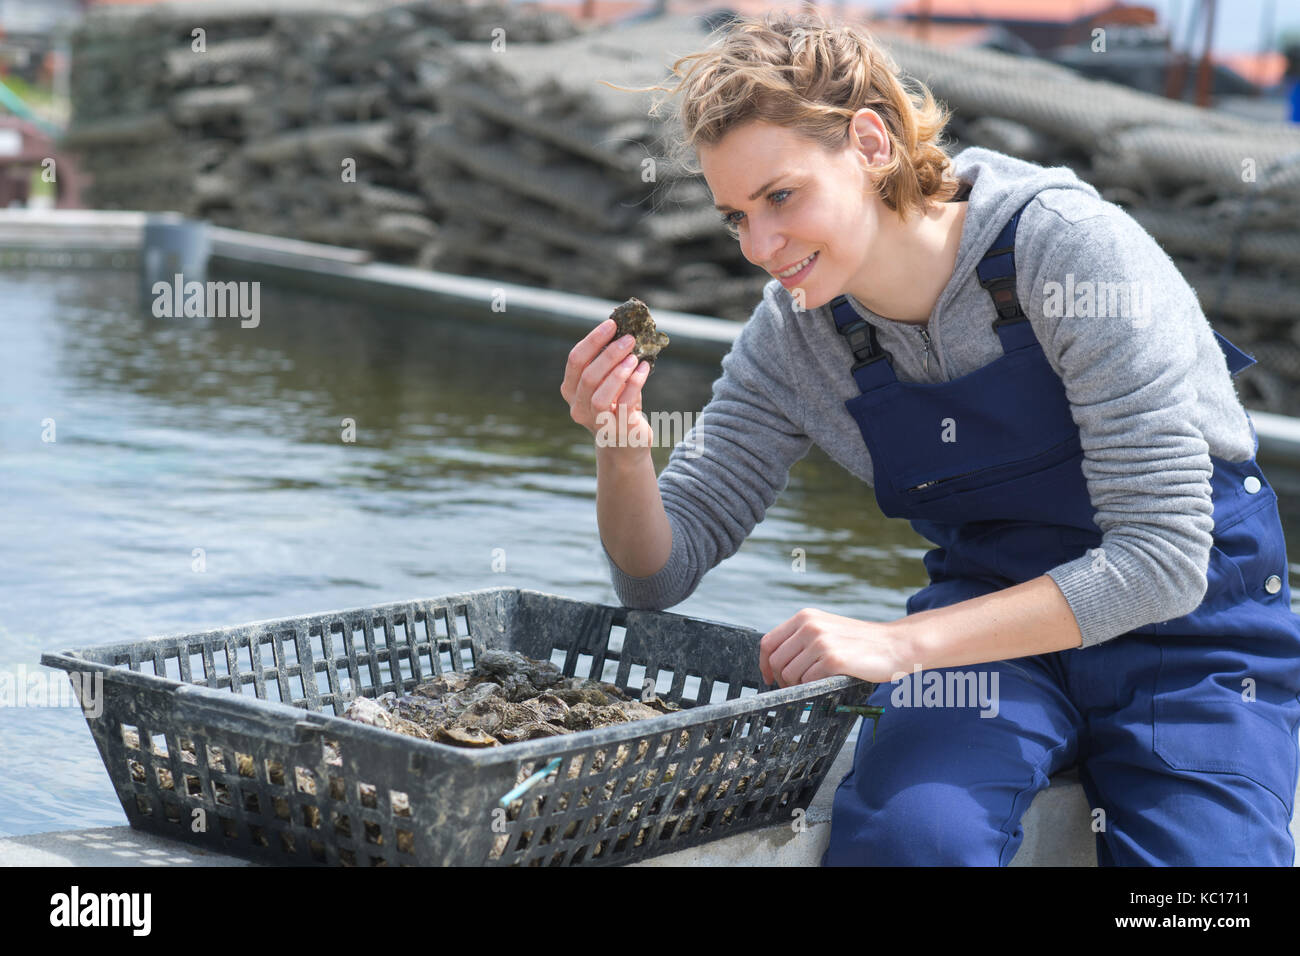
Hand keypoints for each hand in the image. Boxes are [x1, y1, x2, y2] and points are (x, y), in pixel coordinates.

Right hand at [560, 318, 652, 447]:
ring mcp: (596, 422)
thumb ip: (611, 362)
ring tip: (635, 356)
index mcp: (571, 390)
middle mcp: (578, 407)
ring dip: (619, 372)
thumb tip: (625, 330)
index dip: (593, 340)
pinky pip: (624, 404)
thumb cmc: (618, 406)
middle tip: (629, 338)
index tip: (612, 324)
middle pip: (588, 376)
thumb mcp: (610, 382)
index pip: (575, 360)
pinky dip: (635, 383)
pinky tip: (644, 368)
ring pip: (600, 395)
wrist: (627, 445)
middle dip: (609, 353)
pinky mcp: (617, 431)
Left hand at [759, 608, 909, 686]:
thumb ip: (803, 639)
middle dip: (782, 681)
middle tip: (796, 689)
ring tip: (816, 686)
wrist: (897, 645)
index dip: (764, 664)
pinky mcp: (834, 660)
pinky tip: (826, 687)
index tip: (769, 678)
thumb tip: (776, 664)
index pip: (768, 642)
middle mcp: (810, 626)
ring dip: (799, 687)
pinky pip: (809, 683)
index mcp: (805, 617)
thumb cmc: (862, 643)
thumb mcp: (827, 629)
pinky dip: (813, 690)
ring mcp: (821, 642)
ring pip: (790, 675)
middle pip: (776, 662)